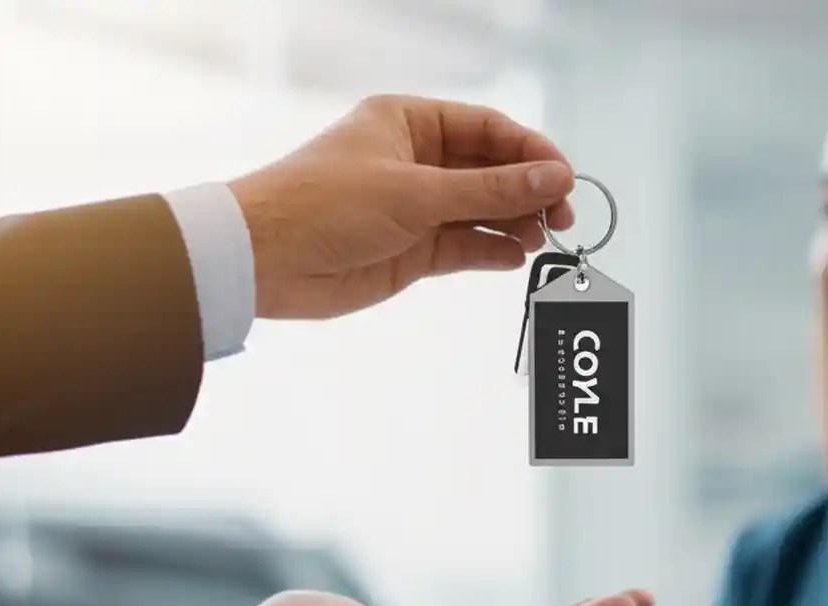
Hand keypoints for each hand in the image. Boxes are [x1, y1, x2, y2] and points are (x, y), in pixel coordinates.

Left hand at [228, 95, 576, 318]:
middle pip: (491, 171)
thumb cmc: (324, 205)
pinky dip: (491, 251)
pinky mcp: (411, 249)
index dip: (531, 152)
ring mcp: (415, 207)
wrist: (263, 261)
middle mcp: (416, 160)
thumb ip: (491, 190)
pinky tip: (516, 257)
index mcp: (409, 122)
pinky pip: (464, 246)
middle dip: (529, 192)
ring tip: (542, 239)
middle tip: (563, 217)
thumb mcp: (416, 192)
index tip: (564, 178)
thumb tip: (555, 179)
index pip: (488, 129)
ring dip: (514, 223)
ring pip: (481, 211)